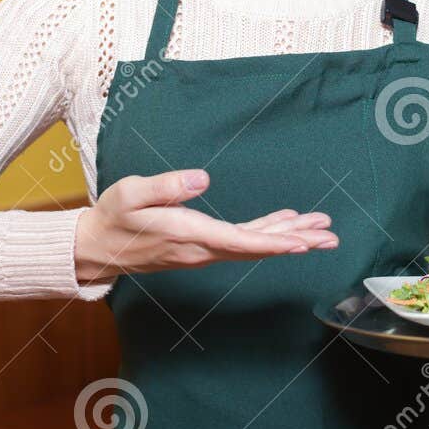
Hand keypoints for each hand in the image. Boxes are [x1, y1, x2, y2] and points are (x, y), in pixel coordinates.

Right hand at [74, 169, 338, 283]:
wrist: (97, 246)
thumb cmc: (114, 216)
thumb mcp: (131, 194)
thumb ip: (166, 186)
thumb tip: (203, 179)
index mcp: (187, 235)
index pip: (237, 242)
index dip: (271, 243)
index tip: (301, 243)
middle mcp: (202, 249)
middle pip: (256, 248)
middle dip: (295, 242)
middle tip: (331, 237)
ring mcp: (204, 250)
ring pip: (254, 246)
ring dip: (288, 237)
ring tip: (322, 230)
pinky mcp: (202, 245)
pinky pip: (242, 242)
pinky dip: (268, 233)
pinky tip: (287, 224)